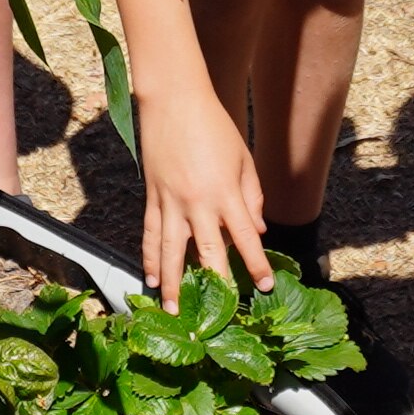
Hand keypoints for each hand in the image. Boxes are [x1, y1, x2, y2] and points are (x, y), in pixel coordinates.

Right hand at [138, 82, 268, 309]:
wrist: (174, 101)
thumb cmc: (215, 126)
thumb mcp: (243, 159)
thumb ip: (251, 196)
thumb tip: (256, 229)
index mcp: (226, 193)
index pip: (245, 238)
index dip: (256, 264)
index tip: (263, 287)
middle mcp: (198, 203)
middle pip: (207, 252)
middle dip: (216, 284)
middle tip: (220, 314)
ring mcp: (170, 201)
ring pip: (171, 251)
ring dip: (172, 283)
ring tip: (172, 309)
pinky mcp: (152, 196)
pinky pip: (150, 233)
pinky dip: (150, 257)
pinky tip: (151, 278)